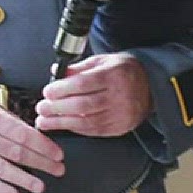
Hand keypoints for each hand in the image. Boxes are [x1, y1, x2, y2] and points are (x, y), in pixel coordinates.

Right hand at [0, 98, 64, 192]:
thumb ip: (17, 124)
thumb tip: (42, 139)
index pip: (23, 135)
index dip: (43, 146)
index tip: (57, 154)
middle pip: (16, 153)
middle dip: (41, 163)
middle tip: (57, 169)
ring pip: (2, 169)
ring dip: (24, 179)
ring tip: (40, 186)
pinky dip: (1, 189)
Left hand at [36, 53, 152, 136]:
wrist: (150, 86)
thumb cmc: (124, 71)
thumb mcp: (103, 61)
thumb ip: (80, 68)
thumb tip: (57, 73)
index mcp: (114, 75)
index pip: (83, 84)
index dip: (62, 89)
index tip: (47, 92)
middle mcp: (119, 96)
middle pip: (82, 105)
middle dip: (57, 108)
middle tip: (41, 108)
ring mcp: (121, 114)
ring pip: (86, 121)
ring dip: (61, 123)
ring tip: (45, 121)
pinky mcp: (120, 127)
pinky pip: (94, 131)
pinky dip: (75, 128)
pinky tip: (63, 125)